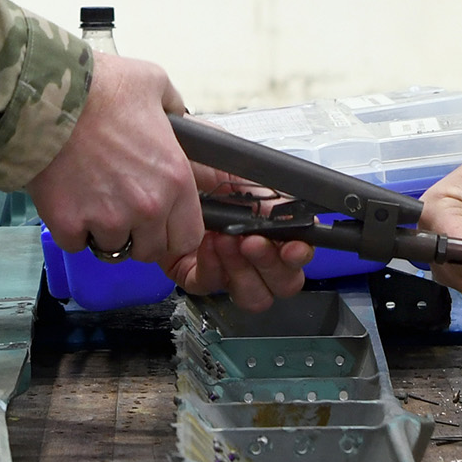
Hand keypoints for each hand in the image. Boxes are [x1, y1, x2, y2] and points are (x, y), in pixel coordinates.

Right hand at [27, 52, 208, 291]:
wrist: (45, 97)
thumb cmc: (99, 88)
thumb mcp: (153, 84)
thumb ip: (174, 108)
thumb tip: (178, 116)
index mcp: (175, 178)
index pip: (189, 236)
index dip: (174, 230)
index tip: (162, 222)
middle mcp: (147, 206)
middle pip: (150, 250)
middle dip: (138, 234)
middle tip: (122, 207)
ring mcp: (108, 220)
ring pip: (112, 249)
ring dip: (104, 231)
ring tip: (91, 198)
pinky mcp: (69, 225)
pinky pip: (76, 242)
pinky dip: (71, 228)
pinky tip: (67, 199)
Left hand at [167, 170, 315, 312]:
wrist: (163, 165)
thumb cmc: (201, 165)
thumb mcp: (242, 176)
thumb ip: (272, 202)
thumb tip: (296, 220)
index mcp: (270, 229)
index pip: (296, 256)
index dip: (298, 256)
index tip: (293, 247)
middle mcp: (251, 254)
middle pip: (281, 284)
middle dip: (271, 265)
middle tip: (254, 241)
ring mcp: (224, 267)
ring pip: (251, 296)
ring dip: (242, 268)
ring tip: (228, 239)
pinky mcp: (193, 274)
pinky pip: (209, 285)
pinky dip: (212, 265)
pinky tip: (208, 242)